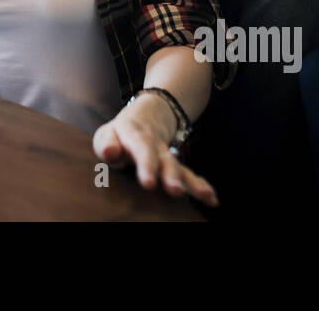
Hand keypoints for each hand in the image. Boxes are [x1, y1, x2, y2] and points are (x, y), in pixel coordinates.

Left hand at [92, 95, 216, 206]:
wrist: (145, 117)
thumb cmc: (119, 135)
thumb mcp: (108, 134)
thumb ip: (106, 143)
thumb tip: (109, 153)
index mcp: (136, 135)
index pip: (142, 147)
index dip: (146, 164)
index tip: (149, 183)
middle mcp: (156, 145)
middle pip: (165, 158)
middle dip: (171, 175)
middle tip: (175, 191)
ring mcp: (167, 155)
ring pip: (180, 167)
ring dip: (191, 182)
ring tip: (204, 195)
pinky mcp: (176, 167)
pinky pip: (190, 176)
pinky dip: (201, 187)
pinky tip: (212, 200)